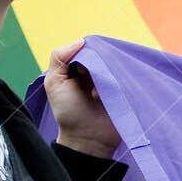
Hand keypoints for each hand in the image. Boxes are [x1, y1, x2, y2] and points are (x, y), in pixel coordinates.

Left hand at [44, 39, 119, 158]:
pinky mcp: (125, 88)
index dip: (86, 54)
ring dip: (111, 70)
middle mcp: (96, 71)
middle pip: (102, 53)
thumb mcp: (54, 83)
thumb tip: (81, 41)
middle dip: (100, 61)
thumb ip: (59, 58)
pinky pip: (127, 74)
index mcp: (78, 68)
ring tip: (103, 88)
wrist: (89, 139)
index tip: (81, 71)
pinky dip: (123, 77)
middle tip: (95, 80)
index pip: (85, 48)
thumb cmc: (69, 113)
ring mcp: (111, 80)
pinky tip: (116, 87)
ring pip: (115, 62)